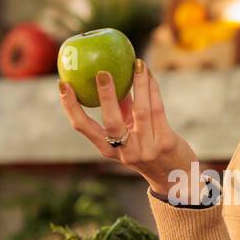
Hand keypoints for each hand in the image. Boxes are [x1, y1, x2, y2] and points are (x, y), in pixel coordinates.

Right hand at [58, 57, 198, 195]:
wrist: (177, 176)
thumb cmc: (148, 148)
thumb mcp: (129, 135)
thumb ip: (120, 111)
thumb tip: (109, 76)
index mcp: (109, 150)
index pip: (83, 128)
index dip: (71, 106)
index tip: (63, 84)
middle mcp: (126, 152)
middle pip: (111, 123)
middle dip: (105, 96)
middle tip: (102, 72)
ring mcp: (147, 149)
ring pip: (141, 111)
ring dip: (138, 84)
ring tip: (137, 63)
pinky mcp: (165, 142)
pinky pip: (158, 110)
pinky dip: (153, 89)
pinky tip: (150, 74)